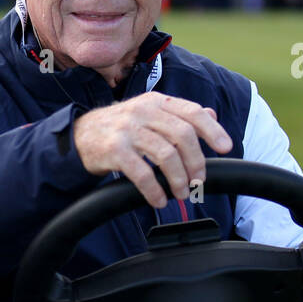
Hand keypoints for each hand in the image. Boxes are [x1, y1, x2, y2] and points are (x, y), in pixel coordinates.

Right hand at [72, 93, 233, 208]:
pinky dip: (154, 190)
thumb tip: (211, 115)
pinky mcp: (114, 150)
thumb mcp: (147, 114)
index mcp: (155, 101)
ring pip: (166, 155)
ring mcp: (128, 130)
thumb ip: (178, 115)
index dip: (212, 131)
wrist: (77, 137)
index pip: (191, 113)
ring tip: (181, 193)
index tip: (225, 147)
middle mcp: (142, 112)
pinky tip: (158, 199)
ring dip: (178, 179)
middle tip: (199, 181)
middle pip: (183, 135)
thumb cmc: (117, 128)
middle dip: (196, 162)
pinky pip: (142, 173)